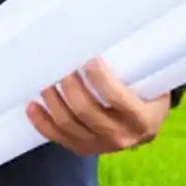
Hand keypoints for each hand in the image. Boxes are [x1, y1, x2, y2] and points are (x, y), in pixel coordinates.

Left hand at [27, 58, 170, 155]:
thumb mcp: (152, 85)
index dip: (99, 77)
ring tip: (45, 81)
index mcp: (142, 119)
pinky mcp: (83, 149)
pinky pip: (57, 137)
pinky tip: (32, 106)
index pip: (116, 97)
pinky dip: (42, 122)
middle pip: (86, 111)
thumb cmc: (147, 96)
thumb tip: (107, 36)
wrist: (146, 127)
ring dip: (53, 101)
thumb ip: (135, 69)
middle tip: (62, 66)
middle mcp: (121, 136)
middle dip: (70, 86)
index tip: (88, 59)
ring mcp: (99, 146)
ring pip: (68, 124)